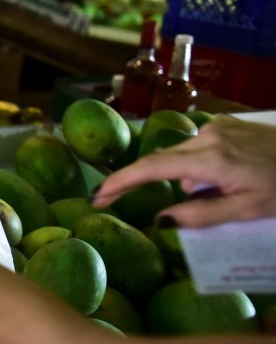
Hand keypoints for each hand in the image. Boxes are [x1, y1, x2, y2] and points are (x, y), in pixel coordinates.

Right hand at [92, 117, 275, 227]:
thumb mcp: (248, 211)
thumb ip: (201, 216)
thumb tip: (160, 219)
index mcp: (211, 159)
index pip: (151, 169)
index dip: (120, 183)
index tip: (96, 196)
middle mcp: (208, 135)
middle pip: (164, 161)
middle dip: (161, 184)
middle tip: (170, 207)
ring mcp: (218, 126)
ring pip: (183, 155)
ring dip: (189, 177)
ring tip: (223, 193)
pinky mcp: (228, 123)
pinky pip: (200, 146)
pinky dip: (203, 164)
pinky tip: (229, 175)